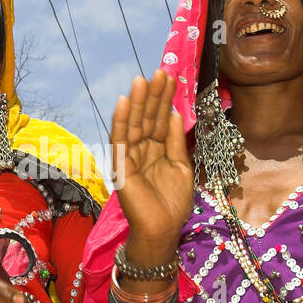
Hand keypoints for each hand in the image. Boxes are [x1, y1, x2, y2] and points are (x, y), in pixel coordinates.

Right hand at [112, 70, 192, 250]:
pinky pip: (120, 140)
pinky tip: (125, 102)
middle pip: (147, 117)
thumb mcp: (182, 167)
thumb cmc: (173, 204)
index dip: (165, 100)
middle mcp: (142, 150)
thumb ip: (176, 142)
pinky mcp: (120, 167)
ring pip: (134, 124)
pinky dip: (122, 121)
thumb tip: (174, 114)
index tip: (171, 78)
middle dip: (154, 95)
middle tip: (160, 70)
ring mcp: (130, 157)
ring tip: (143, 79)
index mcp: (157, 150)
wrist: (162, 231)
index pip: (160, 120)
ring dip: (138, 102)